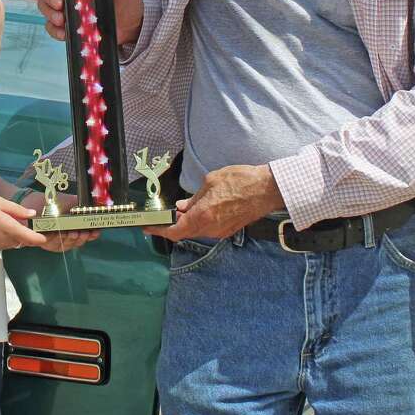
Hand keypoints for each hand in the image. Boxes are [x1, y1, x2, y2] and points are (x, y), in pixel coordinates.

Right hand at [0, 195, 46, 250]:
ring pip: (14, 242)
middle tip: (22, 217)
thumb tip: (32, 215)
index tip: (47, 233)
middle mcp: (5, 241)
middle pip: (24, 240)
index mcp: (9, 229)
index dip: (41, 238)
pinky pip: (4, 243)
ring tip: (5, 217)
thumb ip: (17, 210)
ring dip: (16, 234)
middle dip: (27, 232)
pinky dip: (6, 236)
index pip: (32, 239)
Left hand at [19, 190, 99, 252]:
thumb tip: (97, 205)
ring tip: (72, 233)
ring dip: (69, 240)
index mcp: (73, 229)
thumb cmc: (51, 202)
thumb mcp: (68, 201)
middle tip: (83, 233)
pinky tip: (59, 234)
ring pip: (64, 246)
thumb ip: (81, 205)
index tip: (95, 231)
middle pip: (75, 243)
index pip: (85, 236)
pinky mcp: (42, 241)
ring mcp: (53, 241)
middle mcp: (64, 237)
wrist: (32, 200)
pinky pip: (50, 244)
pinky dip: (55, 240)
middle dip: (81, 239)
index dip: (91, 236)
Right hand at [38, 0, 143, 43]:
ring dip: (49, 12)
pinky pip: (52, 27)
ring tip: (62, 19)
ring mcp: (67, 9)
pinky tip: (64, 32)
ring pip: (45, 6)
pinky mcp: (67, 26)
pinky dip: (55, 30)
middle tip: (59, 3)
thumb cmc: (128, 4)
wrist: (131, 29)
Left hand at [145, 164, 281, 242]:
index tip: (148, 228)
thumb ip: (193, 198)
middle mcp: (211, 228)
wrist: (267, 189)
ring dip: (186, 222)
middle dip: (172, 225)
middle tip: (164, 215)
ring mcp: (221, 231)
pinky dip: (199, 222)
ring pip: (196, 231)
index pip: (174, 231)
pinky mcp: (229, 229)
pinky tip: (199, 210)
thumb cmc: (241, 181)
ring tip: (181, 209)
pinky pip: (208, 229)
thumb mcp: (210, 182)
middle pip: (184, 232)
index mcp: (203, 216)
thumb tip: (183, 206)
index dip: (159, 231)